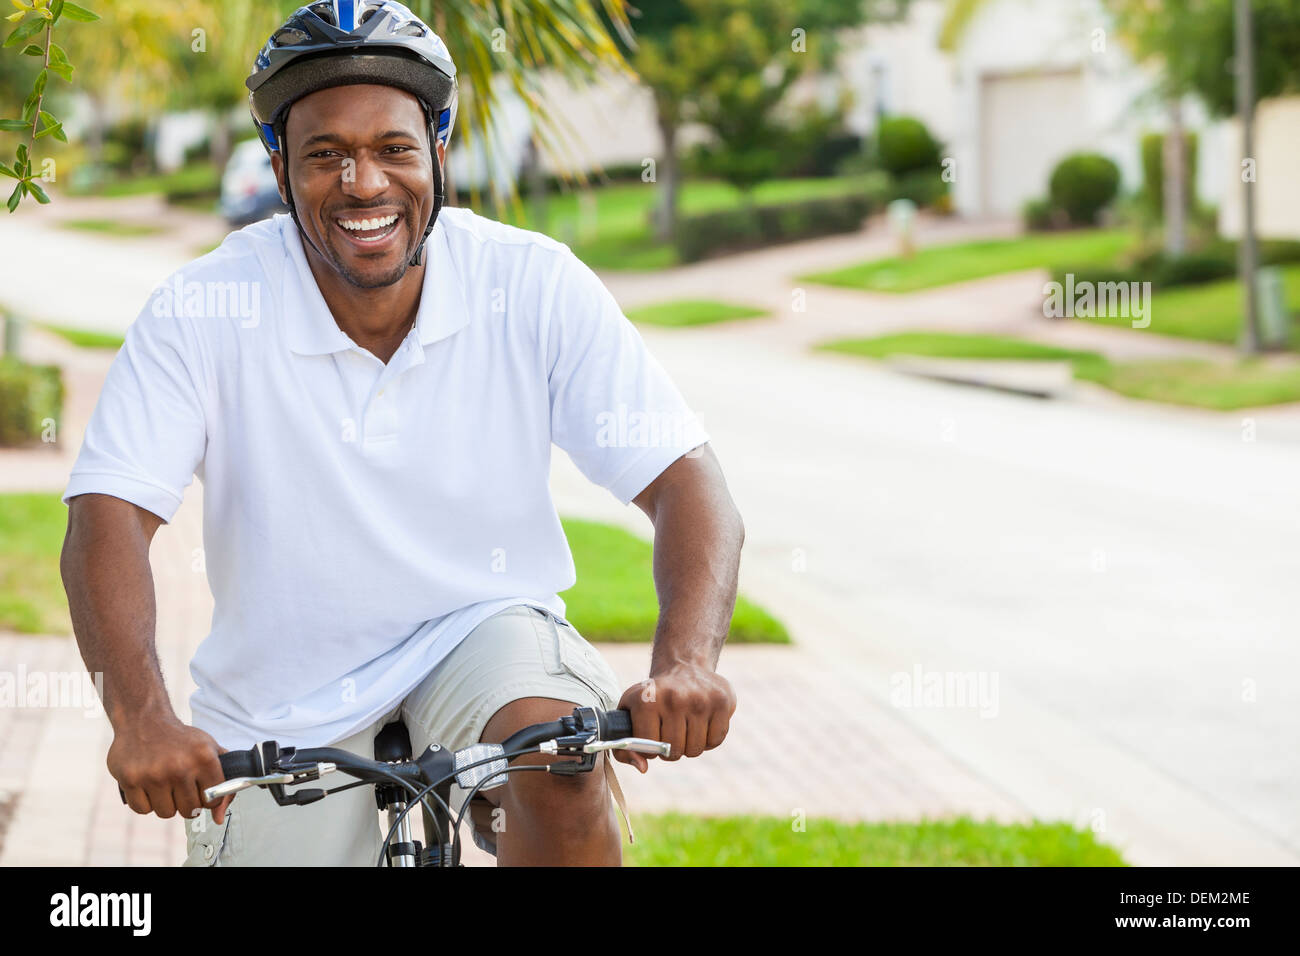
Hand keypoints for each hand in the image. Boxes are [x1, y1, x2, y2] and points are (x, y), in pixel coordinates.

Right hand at [109, 712, 231, 823]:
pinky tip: (147, 785)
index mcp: (204, 758)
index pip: (213, 800)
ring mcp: (154, 774)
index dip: (207, 799)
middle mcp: (180, 767)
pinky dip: (145, 802)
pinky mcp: (131, 779)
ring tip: (163, 784)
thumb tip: (218, 818)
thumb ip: (222, 783)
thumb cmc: (181, 740)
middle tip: (180, 787)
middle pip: (189, 811)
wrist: (144, 720)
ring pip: (166, 813)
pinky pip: (142, 809)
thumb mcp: (209, 749)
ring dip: (165, 803)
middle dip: (186, 803)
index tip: (200, 791)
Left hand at [614, 662, 735, 772]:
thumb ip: (624, 747)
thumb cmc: (652, 697)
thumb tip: (643, 768)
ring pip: (696, 749)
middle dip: (671, 750)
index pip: (649, 749)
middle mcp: (674, 699)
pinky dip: (708, 739)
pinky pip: (716, 740)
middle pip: (675, 752)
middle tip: (669, 736)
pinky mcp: (722, 701)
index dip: (649, 750)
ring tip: (684, 729)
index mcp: (647, 701)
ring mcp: (700, 700)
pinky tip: (701, 724)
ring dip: (690, 745)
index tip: (651, 738)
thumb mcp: (629, 713)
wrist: (683, 665)